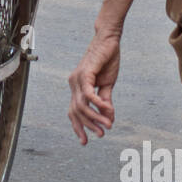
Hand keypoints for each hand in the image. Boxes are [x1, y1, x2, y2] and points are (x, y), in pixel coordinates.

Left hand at [67, 30, 120, 145]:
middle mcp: (73, 83)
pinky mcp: (85, 73)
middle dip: (87, 126)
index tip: (84, 141)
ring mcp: (77, 78)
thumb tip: (108, 118)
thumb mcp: (107, 85)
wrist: (108, 40)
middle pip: (75, 112)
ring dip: (94, 117)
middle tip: (100, 135)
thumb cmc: (106, 60)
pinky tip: (108, 110)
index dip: (78, 127)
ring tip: (106, 126)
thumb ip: (105, 101)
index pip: (73, 111)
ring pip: (81, 105)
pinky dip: (98, 104)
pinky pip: (88, 94)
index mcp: (77, 87)